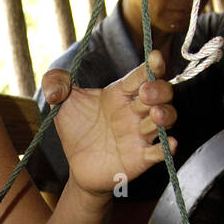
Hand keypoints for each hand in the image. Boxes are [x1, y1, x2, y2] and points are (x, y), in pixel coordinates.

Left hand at [41, 51, 176, 196]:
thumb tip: (55, 89)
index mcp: (120, 93)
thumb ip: (55, 84)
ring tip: (155, 115)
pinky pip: (161, 151)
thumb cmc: (76, 131)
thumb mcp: (60, 104)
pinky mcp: (141, 158)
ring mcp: (140, 134)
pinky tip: (168, 142)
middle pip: (160, 93)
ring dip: (166, 114)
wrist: (77, 166)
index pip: (141, 75)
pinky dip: (167, 147)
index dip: (152, 66)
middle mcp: (135, 111)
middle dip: (159, 90)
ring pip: (166, 119)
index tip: (156, 58)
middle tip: (145, 94)